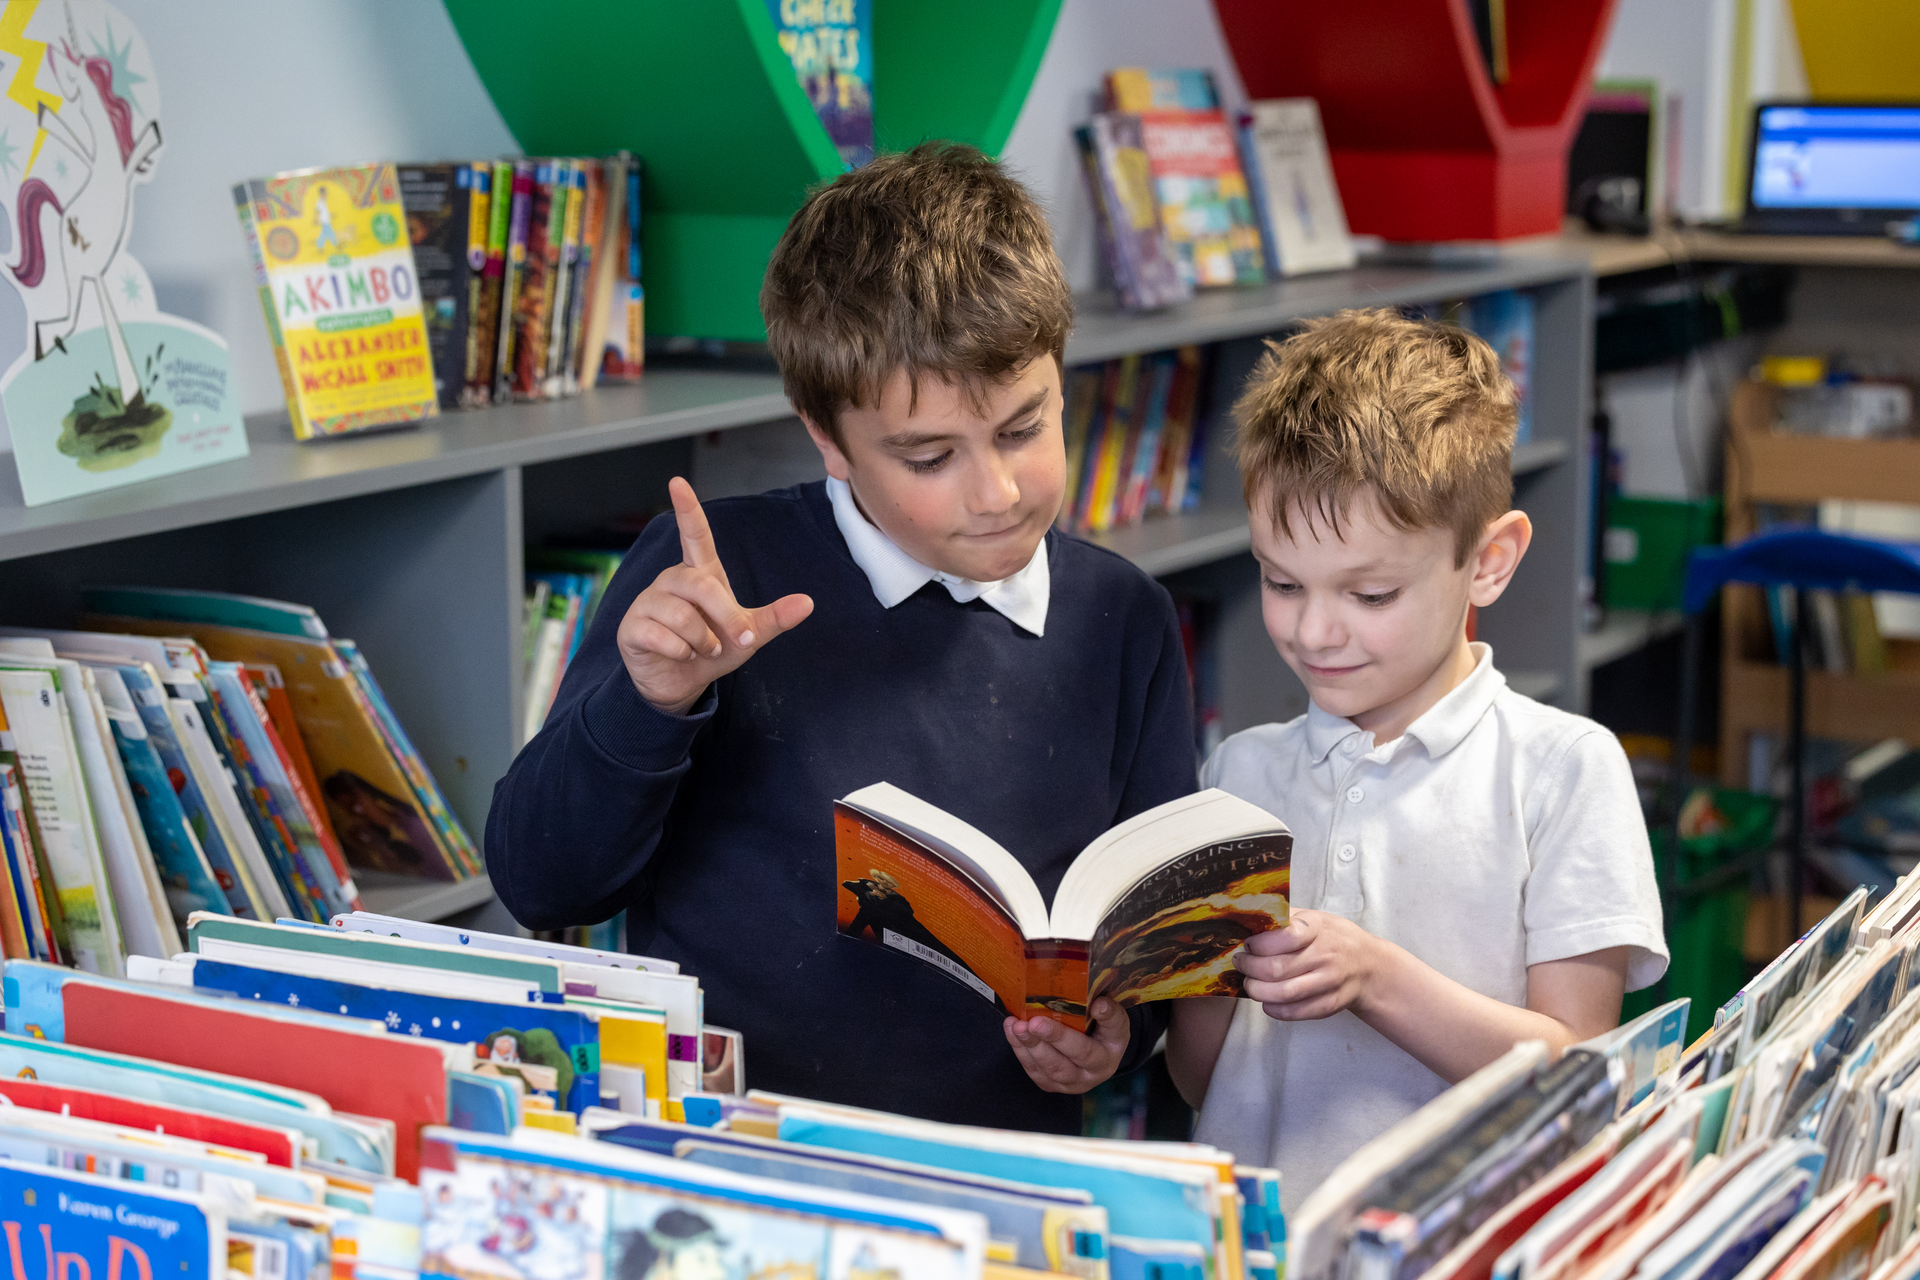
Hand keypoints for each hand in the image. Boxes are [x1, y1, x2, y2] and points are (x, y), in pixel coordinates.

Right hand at [617, 477, 814, 714]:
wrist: (681, 684)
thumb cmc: (713, 649)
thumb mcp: (748, 635)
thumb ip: (774, 618)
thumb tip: (808, 602)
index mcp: (699, 575)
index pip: (694, 536)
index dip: (687, 510)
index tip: (678, 483)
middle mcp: (671, 580)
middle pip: (701, 586)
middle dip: (726, 618)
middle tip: (736, 642)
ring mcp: (648, 602)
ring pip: (681, 615)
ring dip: (702, 641)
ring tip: (700, 650)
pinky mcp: (631, 627)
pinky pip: (661, 636)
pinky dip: (681, 652)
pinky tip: (680, 655)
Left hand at [1003, 998, 1129, 1093]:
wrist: (1102, 1050)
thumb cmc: (1107, 1031)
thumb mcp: (1117, 1021)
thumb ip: (1110, 1014)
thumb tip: (1098, 1004)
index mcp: (1105, 1062)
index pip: (1085, 1052)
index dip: (1064, 1037)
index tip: (1045, 1019)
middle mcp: (1086, 1078)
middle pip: (1061, 1066)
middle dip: (1042, 1043)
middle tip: (1029, 1023)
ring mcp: (1066, 1084)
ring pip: (1044, 1070)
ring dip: (1027, 1046)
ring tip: (1017, 1025)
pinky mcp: (1049, 1083)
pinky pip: (1032, 1070)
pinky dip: (1019, 1049)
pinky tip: (1012, 1029)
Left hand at [1237, 909, 1384, 1021]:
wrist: (1368, 966)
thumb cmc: (1333, 938)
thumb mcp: (1314, 918)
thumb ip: (1285, 918)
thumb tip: (1248, 920)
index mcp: (1318, 928)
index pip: (1284, 936)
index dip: (1258, 944)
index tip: (1248, 945)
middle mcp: (1326, 955)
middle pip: (1276, 969)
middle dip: (1249, 968)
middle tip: (1241, 964)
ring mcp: (1329, 982)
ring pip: (1283, 994)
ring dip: (1257, 990)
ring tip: (1250, 983)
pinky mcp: (1329, 1004)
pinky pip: (1295, 1012)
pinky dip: (1273, 1009)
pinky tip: (1266, 1001)